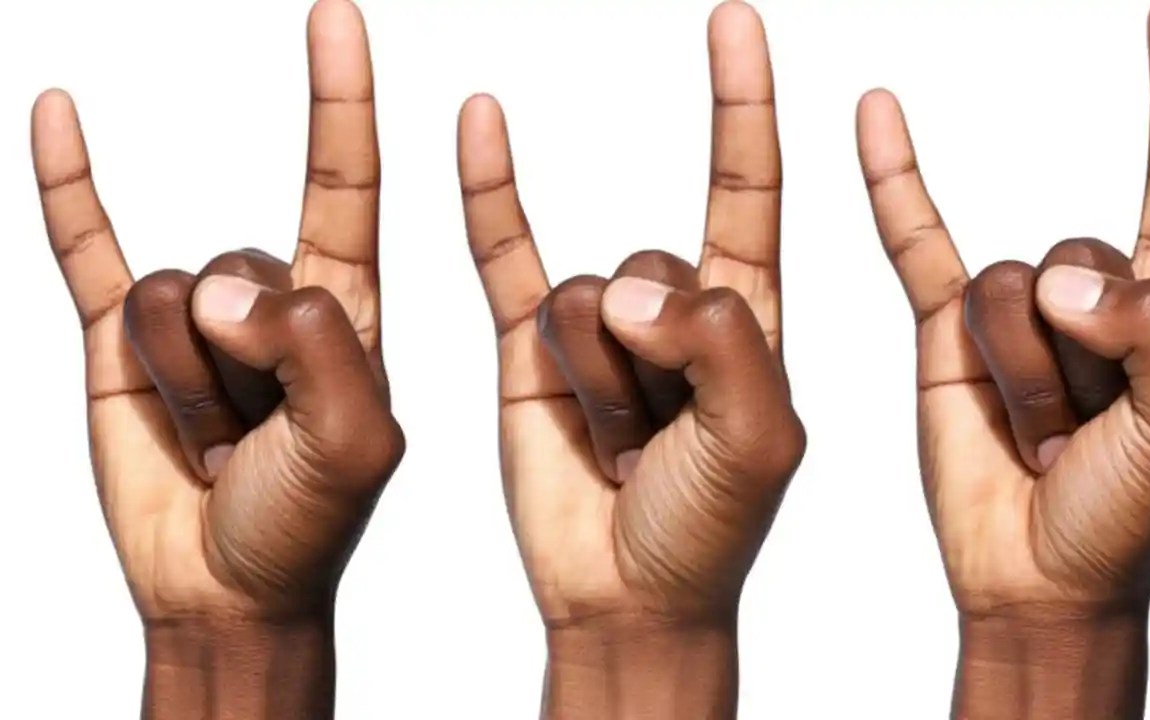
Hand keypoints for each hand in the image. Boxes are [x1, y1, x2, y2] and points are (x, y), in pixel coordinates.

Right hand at [31, 1, 399, 716]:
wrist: (229, 587)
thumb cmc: (306, 520)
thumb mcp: (355, 444)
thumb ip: (319, 350)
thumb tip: (227, 285)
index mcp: (342, 307)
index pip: (345, 182)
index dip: (340, 99)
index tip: (337, 13)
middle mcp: (267, 293)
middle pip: (238, 262)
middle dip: (239, 365)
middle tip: (261, 435)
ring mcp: (191, 313)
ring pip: (166, 294)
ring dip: (184, 388)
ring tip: (217, 442)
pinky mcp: (118, 337)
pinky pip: (87, 246)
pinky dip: (69, 185)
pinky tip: (59, 114)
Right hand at [457, 2, 803, 715]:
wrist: (625, 599)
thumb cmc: (708, 531)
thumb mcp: (759, 444)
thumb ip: (723, 346)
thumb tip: (629, 282)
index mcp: (745, 315)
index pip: (747, 188)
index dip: (742, 105)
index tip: (734, 19)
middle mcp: (668, 304)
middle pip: (642, 264)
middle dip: (645, 362)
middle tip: (661, 443)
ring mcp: (595, 326)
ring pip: (571, 296)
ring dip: (588, 385)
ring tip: (614, 449)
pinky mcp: (524, 348)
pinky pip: (500, 255)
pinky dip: (489, 191)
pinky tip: (481, 119)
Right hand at [857, 1, 1149, 716]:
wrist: (1037, 580)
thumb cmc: (1127, 520)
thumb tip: (1062, 277)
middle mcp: (1091, 295)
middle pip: (1072, 252)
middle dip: (1074, 354)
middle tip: (1084, 432)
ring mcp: (1014, 312)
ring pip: (997, 282)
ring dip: (1014, 372)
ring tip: (1036, 435)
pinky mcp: (942, 331)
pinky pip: (915, 244)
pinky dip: (895, 182)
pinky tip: (879, 115)